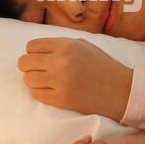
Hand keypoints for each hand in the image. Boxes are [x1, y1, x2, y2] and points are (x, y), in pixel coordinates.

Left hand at [18, 37, 132, 119]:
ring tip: (48, 81)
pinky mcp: (61, 99)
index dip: (33, 53)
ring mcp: (59, 81)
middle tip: (40, 71)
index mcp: (66, 45)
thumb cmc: (102, 65)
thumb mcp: (83, 45)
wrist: (120, 90)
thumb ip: (59, 44)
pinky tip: (52, 90)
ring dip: (35, 81)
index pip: (31, 46)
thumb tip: (35, 49)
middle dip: (29, 67)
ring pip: (28, 79)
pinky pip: (36, 94)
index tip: (40, 58)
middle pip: (24, 63)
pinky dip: (41, 93)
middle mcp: (60, 61)